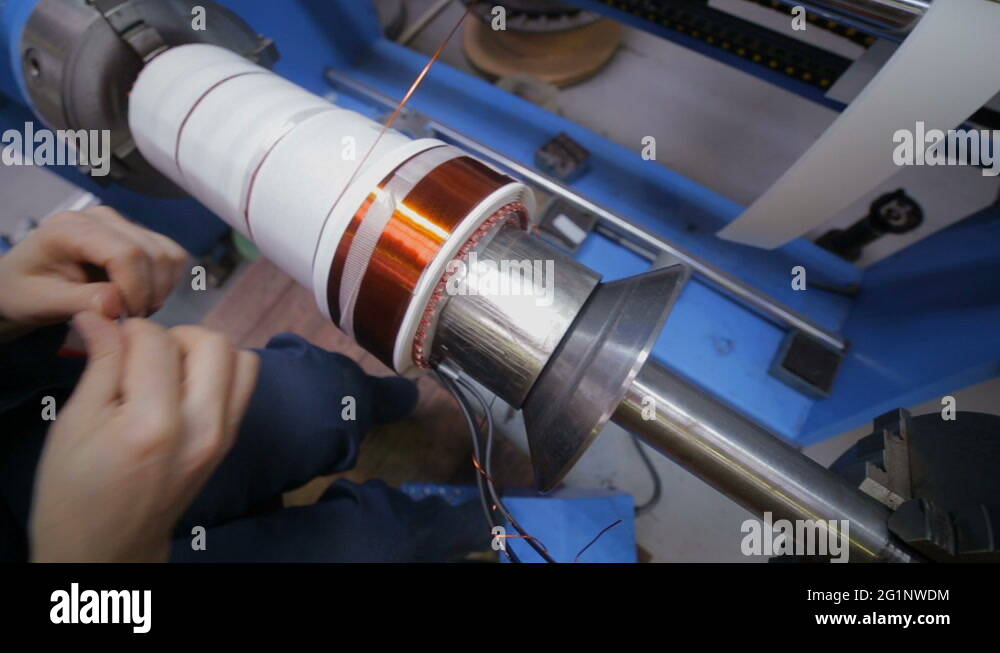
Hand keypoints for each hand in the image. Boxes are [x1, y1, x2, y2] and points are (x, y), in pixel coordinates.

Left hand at [0, 206, 185, 336]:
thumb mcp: (41, 302)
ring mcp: (123, 224)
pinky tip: (142, 297)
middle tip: (130, 319)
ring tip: (136, 309)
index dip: (136, 289)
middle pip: (154, 252)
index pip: (126, 253)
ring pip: (169, 254)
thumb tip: (117, 305)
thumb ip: (79, 301)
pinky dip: (165, 282)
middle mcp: (102, 218)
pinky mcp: (137, 235)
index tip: (124, 317)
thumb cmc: (25, 291)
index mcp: (71, 229)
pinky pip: (171, 256)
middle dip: (151, 293)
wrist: (22, 283)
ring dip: (162, 288)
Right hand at [29, 313, 259, 562]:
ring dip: (204, 353)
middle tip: (141, 355)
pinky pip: (244, 385)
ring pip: (240, 359)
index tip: (110, 342)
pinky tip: (182, 387)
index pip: (158, 342)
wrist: (110, 548)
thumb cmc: (75, 494)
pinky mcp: (232, 440)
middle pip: (213, 342)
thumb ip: (100, 365)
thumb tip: (104, 315)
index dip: (128, 331)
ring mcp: (225, 436)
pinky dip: (220, 372)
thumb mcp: (74, 425)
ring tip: (165, 371)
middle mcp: (203, 427)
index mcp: (155, 424)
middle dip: (175, 335)